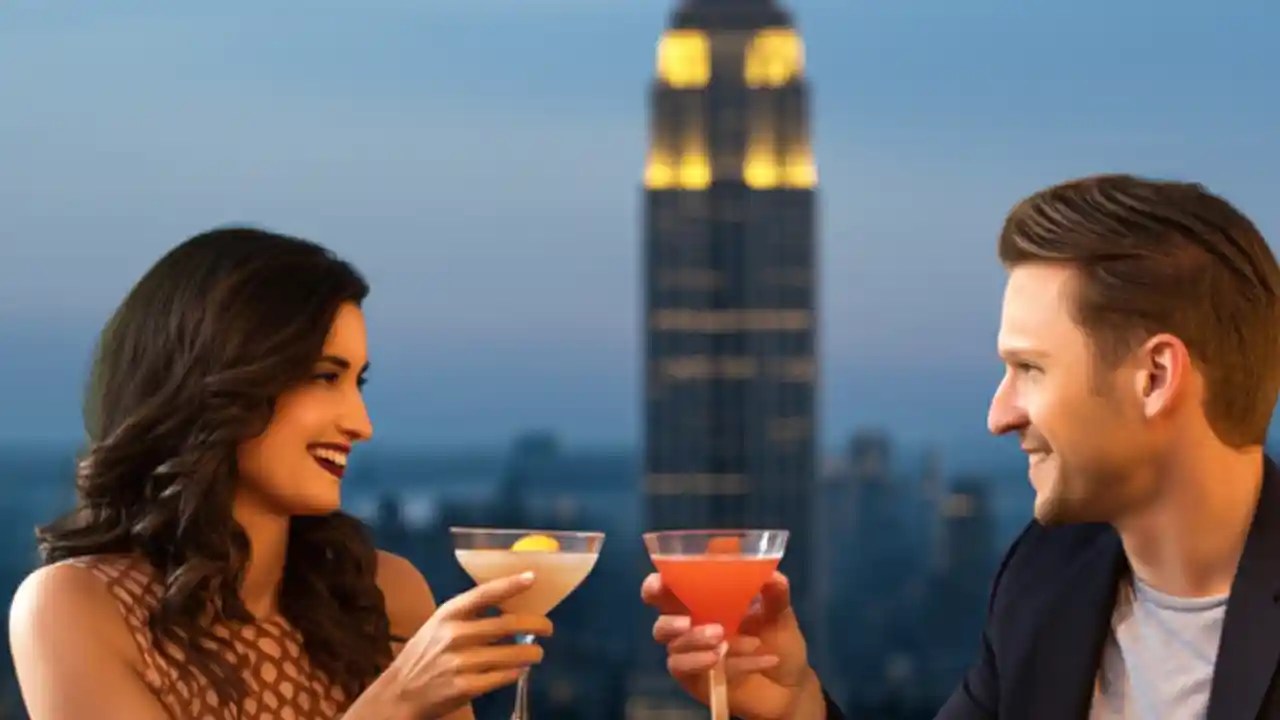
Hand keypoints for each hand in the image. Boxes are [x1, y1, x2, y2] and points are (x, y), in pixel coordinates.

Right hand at [389, 572, 551, 717]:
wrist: (399, 694)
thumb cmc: (424, 655)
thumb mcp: (438, 626)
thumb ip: (468, 617)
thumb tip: (510, 607)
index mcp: (447, 614)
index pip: (484, 594)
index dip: (510, 584)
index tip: (532, 577)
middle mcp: (454, 634)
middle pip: (506, 624)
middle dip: (535, 624)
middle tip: (548, 627)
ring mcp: (460, 662)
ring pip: (510, 653)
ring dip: (530, 653)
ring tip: (536, 653)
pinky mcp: (465, 686)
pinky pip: (502, 676)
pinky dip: (515, 672)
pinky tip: (519, 670)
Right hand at [642, 571, 819, 719]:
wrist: (789, 683)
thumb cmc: (777, 639)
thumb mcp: (779, 612)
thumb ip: (775, 593)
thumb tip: (773, 576)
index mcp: (703, 599)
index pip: (669, 587)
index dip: (658, 583)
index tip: (663, 583)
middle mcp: (690, 624)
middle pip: (661, 619)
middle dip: (669, 620)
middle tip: (687, 620)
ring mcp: (690, 653)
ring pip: (674, 644)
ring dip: (695, 639)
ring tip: (722, 638)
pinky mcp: (692, 676)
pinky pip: (683, 667)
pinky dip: (701, 660)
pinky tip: (721, 658)